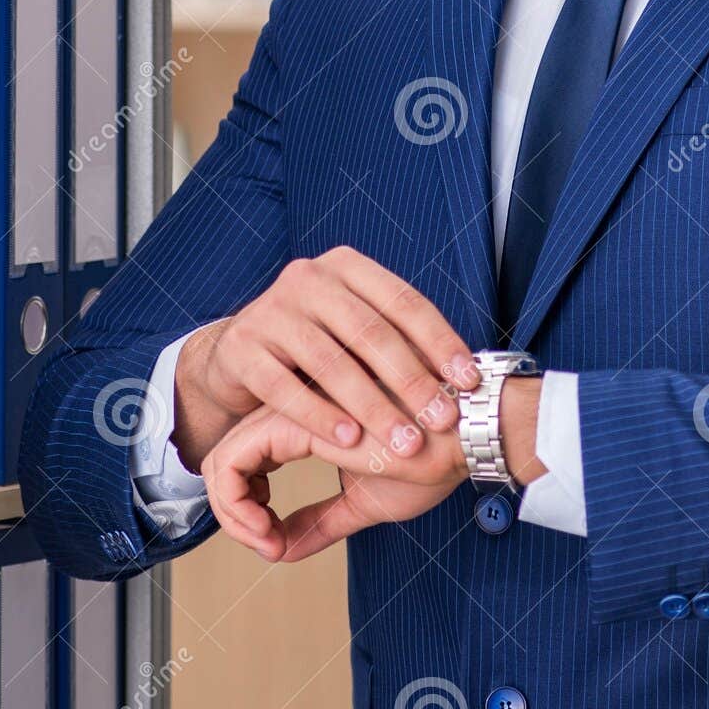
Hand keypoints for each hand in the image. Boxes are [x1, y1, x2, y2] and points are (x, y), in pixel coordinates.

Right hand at [171, 247, 482, 472]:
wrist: (238, 354)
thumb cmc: (316, 344)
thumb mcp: (355, 329)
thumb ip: (399, 339)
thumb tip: (467, 374)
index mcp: (347, 266)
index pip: (404, 301)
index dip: (440, 341)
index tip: (470, 381)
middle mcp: (308, 278)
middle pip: (371, 332)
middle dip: (413, 380)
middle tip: (443, 419)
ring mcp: (271, 310)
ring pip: (331, 362)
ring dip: (373, 406)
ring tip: (403, 442)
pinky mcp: (242, 347)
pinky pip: (285, 387)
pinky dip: (320, 416)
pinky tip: (349, 442)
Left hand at [202, 405, 463, 561]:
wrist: (466, 433)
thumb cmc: (430, 458)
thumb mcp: (364, 501)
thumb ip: (319, 520)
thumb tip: (278, 548)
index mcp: (311, 418)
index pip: (250, 458)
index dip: (248, 505)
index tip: (276, 541)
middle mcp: (297, 406)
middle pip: (228, 458)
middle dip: (233, 513)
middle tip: (266, 545)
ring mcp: (294, 409)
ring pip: (222, 460)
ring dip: (232, 514)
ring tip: (265, 541)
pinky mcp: (297, 421)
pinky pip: (233, 463)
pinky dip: (236, 506)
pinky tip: (268, 533)